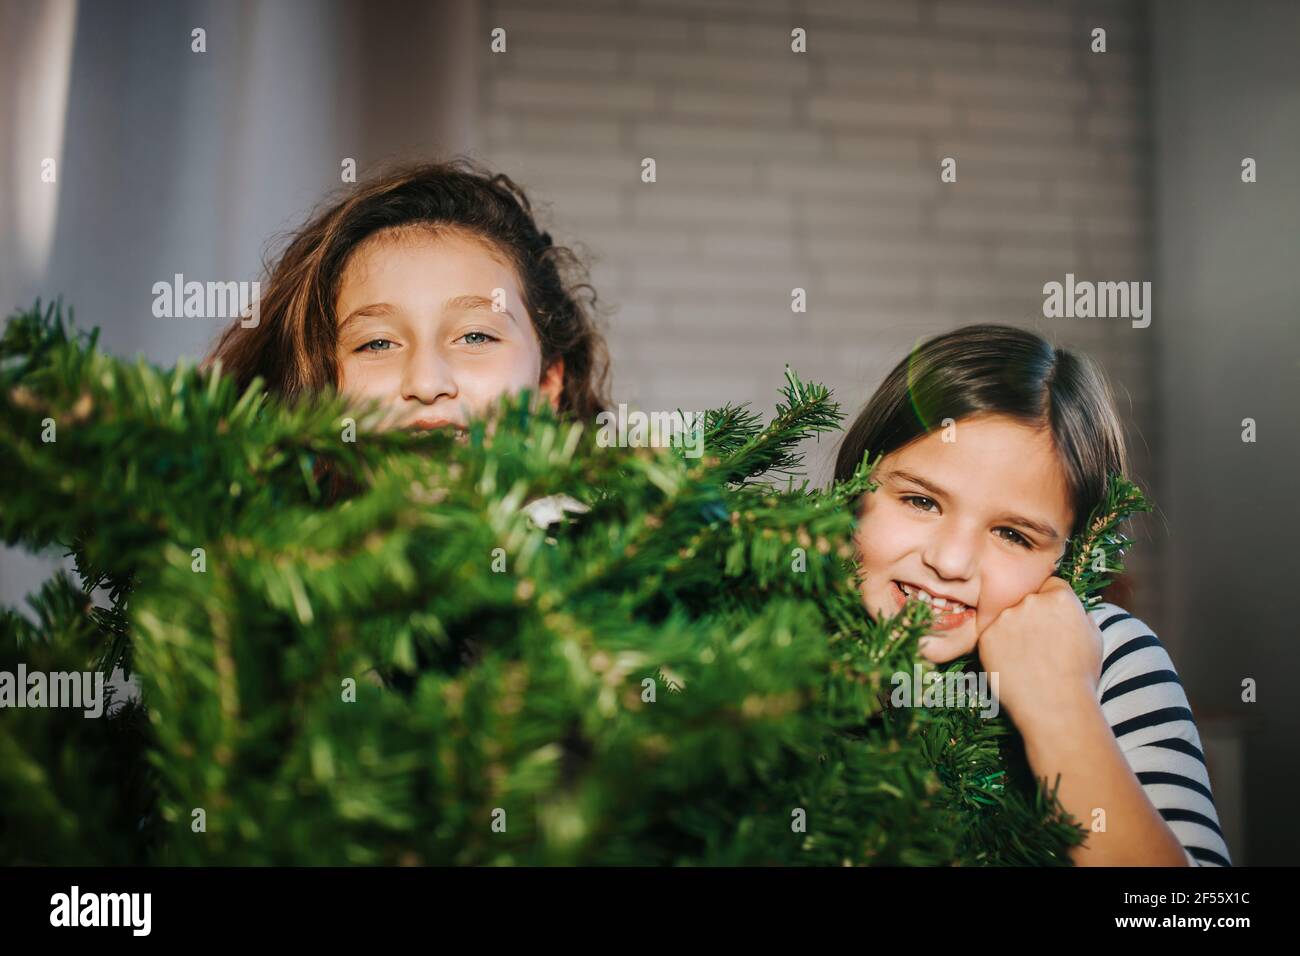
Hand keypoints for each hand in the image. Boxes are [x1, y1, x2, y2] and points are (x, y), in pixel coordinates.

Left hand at [975, 577, 1102, 726]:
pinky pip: (992, 634)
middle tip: (1038, 642)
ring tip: (1026, 657)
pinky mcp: (986, 636)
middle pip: (1027, 599)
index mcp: (1060, 598)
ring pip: (1007, 616)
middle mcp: (1030, 601)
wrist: (1056, 707)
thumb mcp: (1094, 639)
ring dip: (1013, 629)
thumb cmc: (1080, 677)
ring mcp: (1005, 618)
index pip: (1051, 585)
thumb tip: (1073, 608)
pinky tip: (1012, 664)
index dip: (1052, 602)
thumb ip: (1081, 615)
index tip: (1052, 620)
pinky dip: (998, 646)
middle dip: (1032, 614)